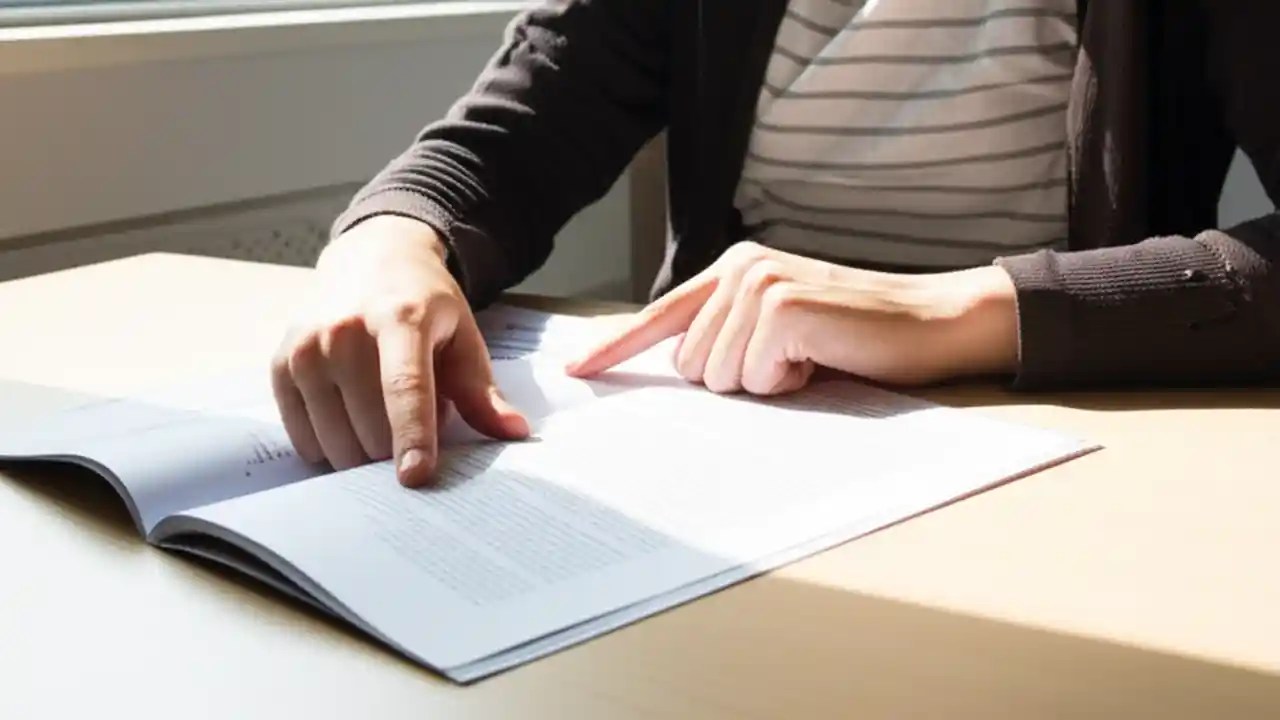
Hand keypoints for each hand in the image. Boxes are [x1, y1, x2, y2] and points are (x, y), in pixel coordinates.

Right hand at [272, 215, 528, 486]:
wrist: (370, 259)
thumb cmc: (423, 305)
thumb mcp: (462, 335)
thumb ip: (482, 390)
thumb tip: (513, 433)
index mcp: (399, 318)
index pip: (404, 386)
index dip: (412, 435)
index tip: (416, 477)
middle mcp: (344, 331)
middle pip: (370, 426)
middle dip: (398, 446)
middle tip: (415, 416)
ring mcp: (306, 349)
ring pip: (336, 443)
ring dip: (366, 451)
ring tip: (382, 409)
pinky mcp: (281, 367)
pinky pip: (307, 441)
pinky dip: (334, 447)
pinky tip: (350, 417)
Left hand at [566, 241, 1017, 392]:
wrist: (932, 324)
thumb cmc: (855, 338)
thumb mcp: (781, 332)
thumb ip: (728, 338)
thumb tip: (677, 372)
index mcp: (734, 269)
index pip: (659, 316)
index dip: (615, 348)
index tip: (576, 372)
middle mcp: (741, 267)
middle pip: (689, 364)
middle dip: (738, 380)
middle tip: (794, 362)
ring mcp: (760, 283)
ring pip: (718, 376)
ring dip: (766, 384)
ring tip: (811, 358)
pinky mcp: (783, 306)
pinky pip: (754, 377)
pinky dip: (788, 383)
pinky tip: (821, 360)